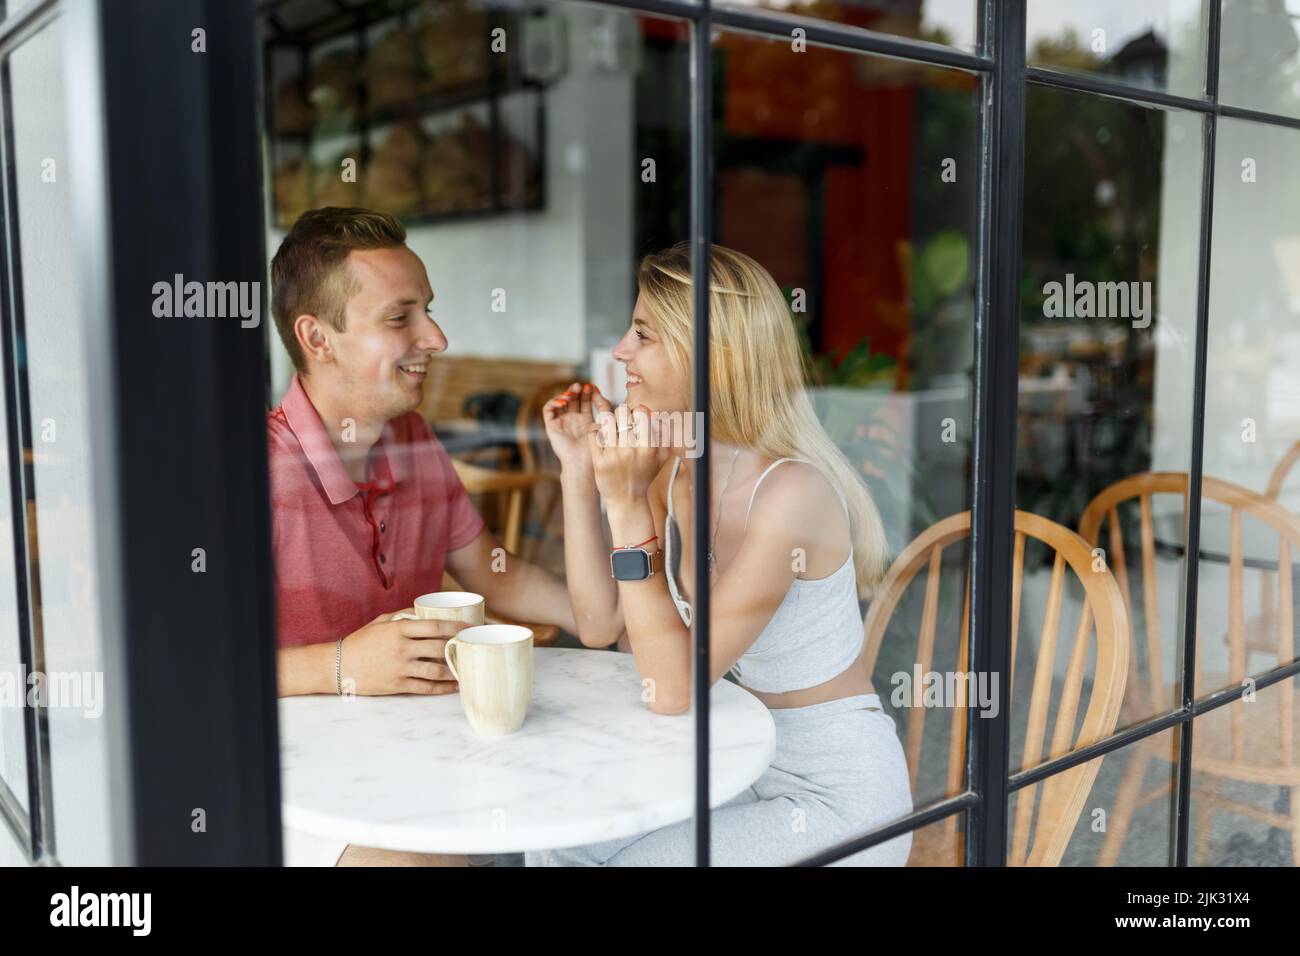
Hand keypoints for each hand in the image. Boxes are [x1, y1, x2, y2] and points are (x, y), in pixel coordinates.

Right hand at [338, 611, 462, 695]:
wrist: (338, 666)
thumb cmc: (361, 642)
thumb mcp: (381, 622)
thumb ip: (403, 615)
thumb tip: (426, 610)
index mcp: (399, 630)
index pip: (434, 626)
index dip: (455, 627)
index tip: (469, 628)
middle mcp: (401, 648)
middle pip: (439, 648)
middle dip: (459, 647)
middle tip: (473, 647)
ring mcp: (400, 668)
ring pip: (436, 670)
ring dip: (455, 670)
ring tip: (467, 667)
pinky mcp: (397, 685)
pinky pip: (426, 687)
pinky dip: (443, 688)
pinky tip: (454, 685)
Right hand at [543, 382, 599, 472]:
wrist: (582, 463)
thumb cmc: (595, 447)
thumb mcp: (602, 423)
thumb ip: (603, 407)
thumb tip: (599, 390)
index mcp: (586, 420)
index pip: (585, 400)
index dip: (588, 392)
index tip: (592, 386)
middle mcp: (573, 420)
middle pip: (573, 399)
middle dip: (577, 390)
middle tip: (581, 386)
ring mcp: (562, 422)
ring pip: (560, 402)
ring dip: (565, 394)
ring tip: (572, 393)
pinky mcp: (551, 426)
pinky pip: (548, 410)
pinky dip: (553, 402)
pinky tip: (562, 402)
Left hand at [589, 402, 670, 507]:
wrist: (628, 500)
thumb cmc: (644, 475)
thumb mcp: (662, 457)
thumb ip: (664, 435)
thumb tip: (656, 416)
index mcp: (648, 447)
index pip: (640, 412)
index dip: (637, 412)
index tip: (636, 418)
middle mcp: (630, 450)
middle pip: (622, 413)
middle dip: (622, 414)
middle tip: (622, 421)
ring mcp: (613, 455)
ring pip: (606, 420)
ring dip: (608, 422)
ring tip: (612, 428)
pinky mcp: (598, 461)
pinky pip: (593, 434)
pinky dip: (596, 431)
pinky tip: (602, 437)